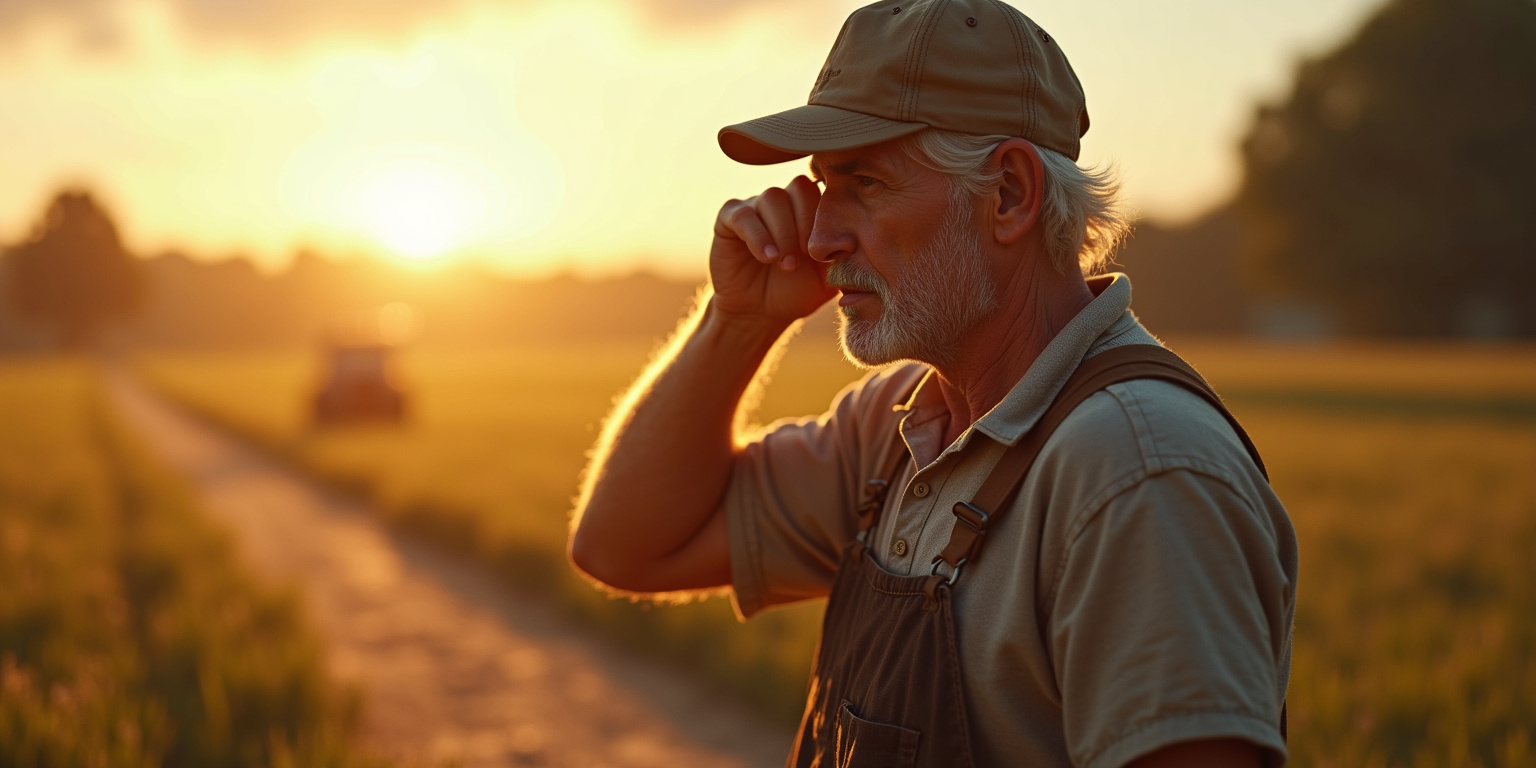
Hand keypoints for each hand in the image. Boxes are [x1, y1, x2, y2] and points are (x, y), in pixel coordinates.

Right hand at [709, 175, 836, 325]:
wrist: (760, 313)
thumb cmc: (796, 292)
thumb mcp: (829, 278)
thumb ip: (847, 257)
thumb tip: (864, 241)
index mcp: (809, 209)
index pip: (824, 189)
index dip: (827, 215)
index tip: (827, 250)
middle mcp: (783, 201)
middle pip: (799, 187)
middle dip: (806, 222)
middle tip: (806, 257)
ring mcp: (755, 207)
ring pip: (772, 198)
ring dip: (784, 232)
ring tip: (787, 264)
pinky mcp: (729, 219)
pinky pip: (743, 215)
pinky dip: (758, 236)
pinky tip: (767, 258)